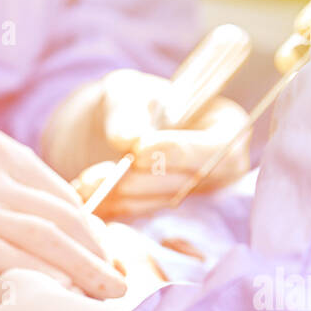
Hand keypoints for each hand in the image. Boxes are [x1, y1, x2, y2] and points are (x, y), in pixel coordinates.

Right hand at [0, 60, 124, 296]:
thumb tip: (4, 234)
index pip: (59, 197)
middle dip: (102, 252)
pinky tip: (60, 302)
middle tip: (126, 285)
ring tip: (113, 298)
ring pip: (50, 238)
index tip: (107, 262)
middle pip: (67, 217)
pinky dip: (42, 281)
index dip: (89, 233)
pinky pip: (12, 260)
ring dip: (88, 270)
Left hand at [43, 70, 248, 219]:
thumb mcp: (124, 92)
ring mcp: (194, 199)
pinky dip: (111, 210)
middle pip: (185, 184)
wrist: (107, 131)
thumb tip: (129, 138)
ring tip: (83, 186)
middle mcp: (219, 170)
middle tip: (96, 176)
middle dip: (138, 181)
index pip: (216, 149)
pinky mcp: (165, 218)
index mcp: (226, 128)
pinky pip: (139, 219)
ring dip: (118, 199)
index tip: (139, 151)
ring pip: (159, 206)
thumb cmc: (128, 101)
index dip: (179, 153)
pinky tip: (85, 200)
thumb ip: (126, 111)